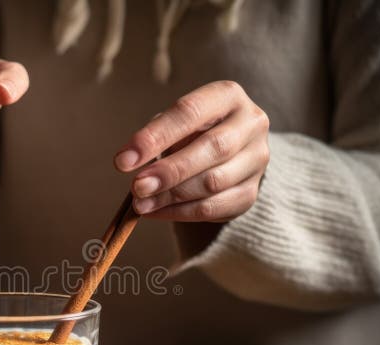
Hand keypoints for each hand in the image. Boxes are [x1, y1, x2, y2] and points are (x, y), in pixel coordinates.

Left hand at [116, 81, 269, 221]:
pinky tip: (156, 212)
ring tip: (141, 204)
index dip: (155, 136)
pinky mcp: (250, 192)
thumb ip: (156, 137)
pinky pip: (215, 207)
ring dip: (171, 196)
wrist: (226, 154)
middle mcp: (251, 123)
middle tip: (136, 187)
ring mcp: (256, 159)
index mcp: (227, 96)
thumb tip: (128, 160)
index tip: (123, 160)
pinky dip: (181, 213)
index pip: (189, 112)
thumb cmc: (192, 133)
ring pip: (214, 182)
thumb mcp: (175, 124)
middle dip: (169, 171)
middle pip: (212, 148)